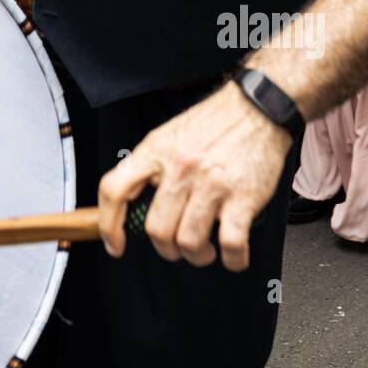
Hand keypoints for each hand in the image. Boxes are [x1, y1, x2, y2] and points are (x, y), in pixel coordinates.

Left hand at [97, 80, 292, 270]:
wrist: (259, 107)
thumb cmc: (215, 123)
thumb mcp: (169, 135)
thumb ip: (150, 167)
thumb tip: (131, 204)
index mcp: (156, 150)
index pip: (115, 190)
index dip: (109, 224)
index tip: (114, 245)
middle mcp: (180, 167)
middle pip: (156, 229)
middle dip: (166, 249)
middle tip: (176, 247)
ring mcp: (212, 183)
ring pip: (189, 243)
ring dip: (196, 256)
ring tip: (204, 250)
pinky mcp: (244, 197)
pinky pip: (231, 245)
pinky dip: (232, 260)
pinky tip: (233, 255)